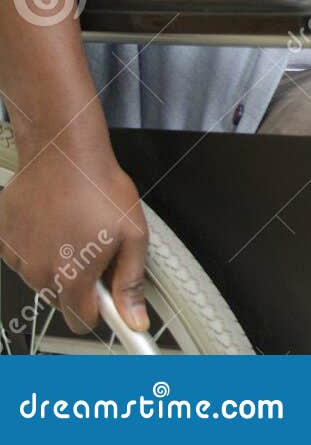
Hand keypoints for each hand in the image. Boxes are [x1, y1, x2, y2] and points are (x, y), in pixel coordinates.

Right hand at [0, 126, 148, 336]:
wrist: (64, 153)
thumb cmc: (99, 187)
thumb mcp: (133, 235)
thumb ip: (130, 282)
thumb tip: (135, 318)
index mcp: (73, 277)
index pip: (83, 321)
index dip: (101, 310)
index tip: (109, 303)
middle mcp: (40, 273)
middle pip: (62, 299)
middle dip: (80, 282)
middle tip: (96, 249)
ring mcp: (18, 258)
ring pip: (42, 277)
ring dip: (58, 262)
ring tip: (75, 228)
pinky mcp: (3, 241)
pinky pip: (24, 256)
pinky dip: (38, 245)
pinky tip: (53, 222)